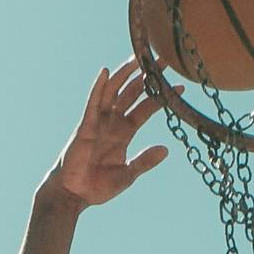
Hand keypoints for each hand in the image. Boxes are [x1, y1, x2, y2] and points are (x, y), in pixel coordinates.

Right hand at [46, 63, 165, 208]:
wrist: (74, 195)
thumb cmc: (97, 186)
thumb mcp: (128, 174)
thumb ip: (145, 161)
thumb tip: (166, 149)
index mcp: (124, 132)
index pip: (145, 109)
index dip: (161, 98)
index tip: (180, 88)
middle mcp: (112, 122)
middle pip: (131, 92)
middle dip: (146, 76)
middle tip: (163, 60)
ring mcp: (99, 122)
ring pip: (113, 91)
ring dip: (125, 74)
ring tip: (138, 58)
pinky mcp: (86, 126)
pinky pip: (93, 103)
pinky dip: (98, 87)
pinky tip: (106, 72)